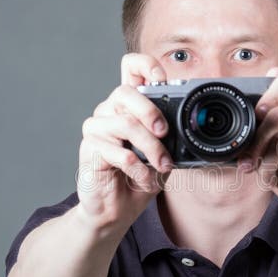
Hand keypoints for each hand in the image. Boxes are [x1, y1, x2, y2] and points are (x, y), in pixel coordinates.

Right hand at [76, 54, 172, 226]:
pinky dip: (139, 169)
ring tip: (162, 167)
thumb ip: (170, 137)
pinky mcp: (90, 150)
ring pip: (126, 124)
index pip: (131, 68)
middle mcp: (109, 112)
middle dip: (151, 111)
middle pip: (125, 91)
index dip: (147, 66)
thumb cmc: (138, 179)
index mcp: (128, 106)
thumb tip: (187, 127)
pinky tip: (145, 180)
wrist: (115, 211)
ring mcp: (97, 130)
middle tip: (165, 132)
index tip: (163, 82)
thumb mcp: (163, 155)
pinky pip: (118, 152)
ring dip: (151, 148)